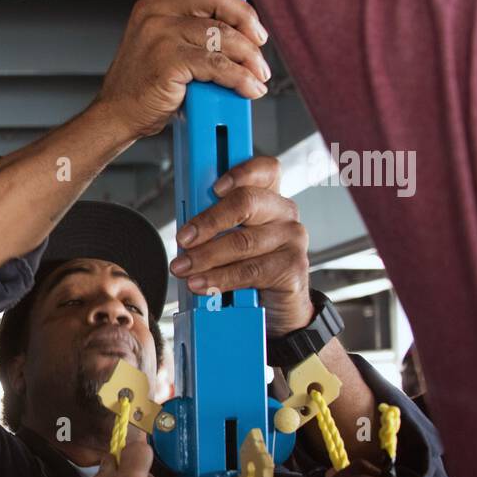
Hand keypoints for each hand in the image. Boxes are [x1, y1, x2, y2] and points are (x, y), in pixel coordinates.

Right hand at [93, 0, 269, 141]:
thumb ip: (184, 22)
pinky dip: (240, 78)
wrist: (117, 115)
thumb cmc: (141, 83)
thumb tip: (235, 20)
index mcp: (149, 2)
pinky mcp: (168, 62)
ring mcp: (159, 36)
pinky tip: (248, 86)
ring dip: (250, 56)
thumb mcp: (155, 41)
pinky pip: (217, 64)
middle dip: (246, 18)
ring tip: (258, 71)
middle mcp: (152, 12)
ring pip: (222, 34)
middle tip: (259, 39)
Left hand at [170, 155, 313, 335]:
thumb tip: (185, 227)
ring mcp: (292, 239)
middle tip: (183, 239)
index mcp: (268, 198)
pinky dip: (220, 279)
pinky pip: (251, 270)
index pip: (264, 170)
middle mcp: (284, 213)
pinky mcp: (293, 267)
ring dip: (206, 256)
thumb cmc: (249, 268)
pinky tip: (202, 284)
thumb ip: (214, 226)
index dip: (240, 173)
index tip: (214, 188)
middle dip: (208, 222)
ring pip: (243, 242)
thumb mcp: (230, 241)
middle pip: (247, 202)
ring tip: (183, 269)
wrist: (276, 306)